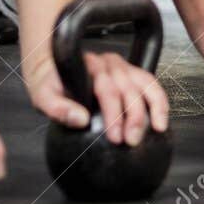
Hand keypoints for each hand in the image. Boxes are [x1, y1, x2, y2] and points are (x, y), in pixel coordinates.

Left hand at [29, 52, 169, 146]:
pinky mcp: (132, 72)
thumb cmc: (50, 85)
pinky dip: (160, 102)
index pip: (105, 88)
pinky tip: (161, 121)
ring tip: (154, 131)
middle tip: (130, 141)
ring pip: (144, 85)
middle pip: (127, 89)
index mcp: (87, 66)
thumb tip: (81, 120)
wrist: (56, 69)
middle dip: (133, 117)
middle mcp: (108, 63)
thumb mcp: (42, 97)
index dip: (113, 113)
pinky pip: (151, 85)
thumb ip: (58, 108)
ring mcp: (122, 66)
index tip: (115, 137)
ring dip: (151, 110)